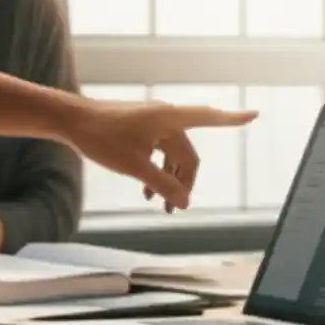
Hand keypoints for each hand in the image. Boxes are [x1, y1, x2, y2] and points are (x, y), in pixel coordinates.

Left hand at [64, 100, 256, 211]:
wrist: (69, 120)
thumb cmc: (102, 138)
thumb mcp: (135, 166)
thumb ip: (163, 185)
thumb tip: (187, 202)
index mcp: (170, 119)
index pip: (210, 118)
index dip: (233, 120)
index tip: (255, 115)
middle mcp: (166, 117)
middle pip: (188, 153)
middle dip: (186, 180)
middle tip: (177, 209)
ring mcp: (152, 122)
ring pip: (173, 155)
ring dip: (170, 179)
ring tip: (160, 205)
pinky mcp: (139, 128)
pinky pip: (159, 151)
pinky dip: (158, 170)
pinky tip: (147, 192)